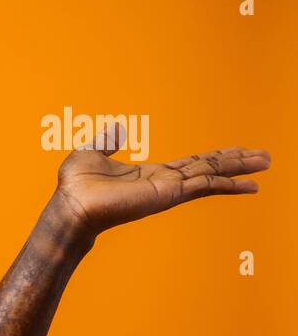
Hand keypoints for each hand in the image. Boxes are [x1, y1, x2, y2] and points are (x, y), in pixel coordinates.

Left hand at [52, 122, 270, 240]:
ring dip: (239, 169)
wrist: (70, 206)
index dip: (214, 157)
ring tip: (266, 163)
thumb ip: (106, 141)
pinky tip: (250, 185)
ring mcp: (169, 189)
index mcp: (150, 174)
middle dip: (236, 162)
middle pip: (209, 167)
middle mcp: (165, 183)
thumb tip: (117, 129)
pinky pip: (204, 185)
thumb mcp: (91, 153)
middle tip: (264, 157)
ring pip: (212, 174)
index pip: (192, 163)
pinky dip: (228, 184)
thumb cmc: (75, 186)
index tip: (236, 152)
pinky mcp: (168, 194)